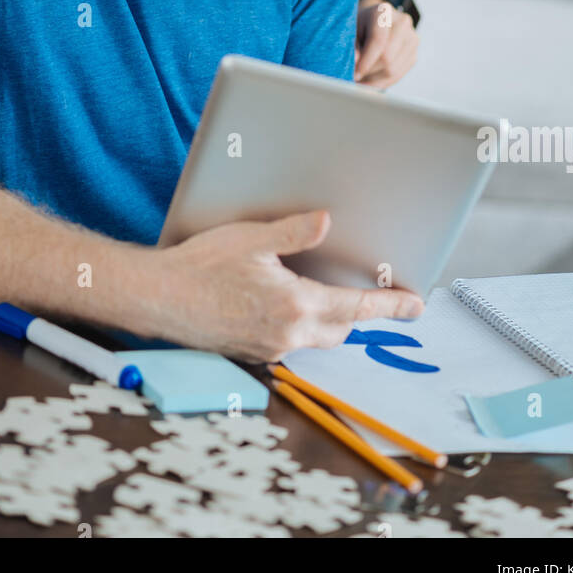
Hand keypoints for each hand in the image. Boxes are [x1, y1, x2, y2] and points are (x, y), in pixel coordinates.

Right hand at [150, 209, 422, 362]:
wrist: (156, 298)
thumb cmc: (199, 267)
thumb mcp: (252, 238)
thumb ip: (295, 233)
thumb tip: (328, 222)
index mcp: (295, 306)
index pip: (356, 307)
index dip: (390, 306)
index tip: (415, 305)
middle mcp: (286, 334)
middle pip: (341, 328)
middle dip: (361, 314)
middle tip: (380, 299)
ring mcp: (268, 347)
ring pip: (315, 338)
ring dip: (329, 320)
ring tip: (331, 297)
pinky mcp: (251, 350)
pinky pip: (289, 341)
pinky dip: (300, 325)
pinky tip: (286, 305)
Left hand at [354, 0, 418, 89]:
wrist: (378, 19)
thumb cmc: (361, 24)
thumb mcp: (351, 29)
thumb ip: (352, 45)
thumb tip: (356, 62)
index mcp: (384, 12)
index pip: (378, 41)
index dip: (366, 61)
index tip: (354, 74)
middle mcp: (402, 22)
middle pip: (387, 58)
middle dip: (369, 72)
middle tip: (354, 78)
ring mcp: (412, 38)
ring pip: (393, 70)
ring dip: (375, 80)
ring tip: (360, 81)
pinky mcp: (414, 53)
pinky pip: (399, 75)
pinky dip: (383, 82)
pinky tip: (370, 82)